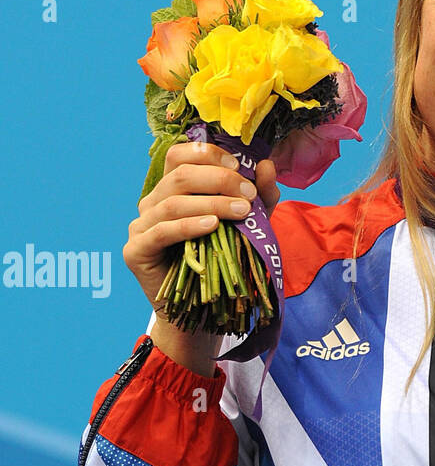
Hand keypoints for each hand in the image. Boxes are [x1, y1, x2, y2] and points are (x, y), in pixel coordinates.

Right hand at [125, 140, 281, 374]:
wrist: (203, 311)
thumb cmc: (222, 263)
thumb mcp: (247, 225)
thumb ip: (258, 197)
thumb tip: (267, 165)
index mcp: (171, 190)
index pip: (179, 155)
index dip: (207, 154)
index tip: (239, 166)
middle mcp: (151, 203)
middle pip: (179, 176)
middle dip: (218, 180)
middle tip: (248, 194)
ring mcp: (140, 226)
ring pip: (173, 203)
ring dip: (212, 203)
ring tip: (241, 212)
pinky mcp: (135, 251)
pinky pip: (162, 232)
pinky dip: (189, 226)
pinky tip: (212, 226)